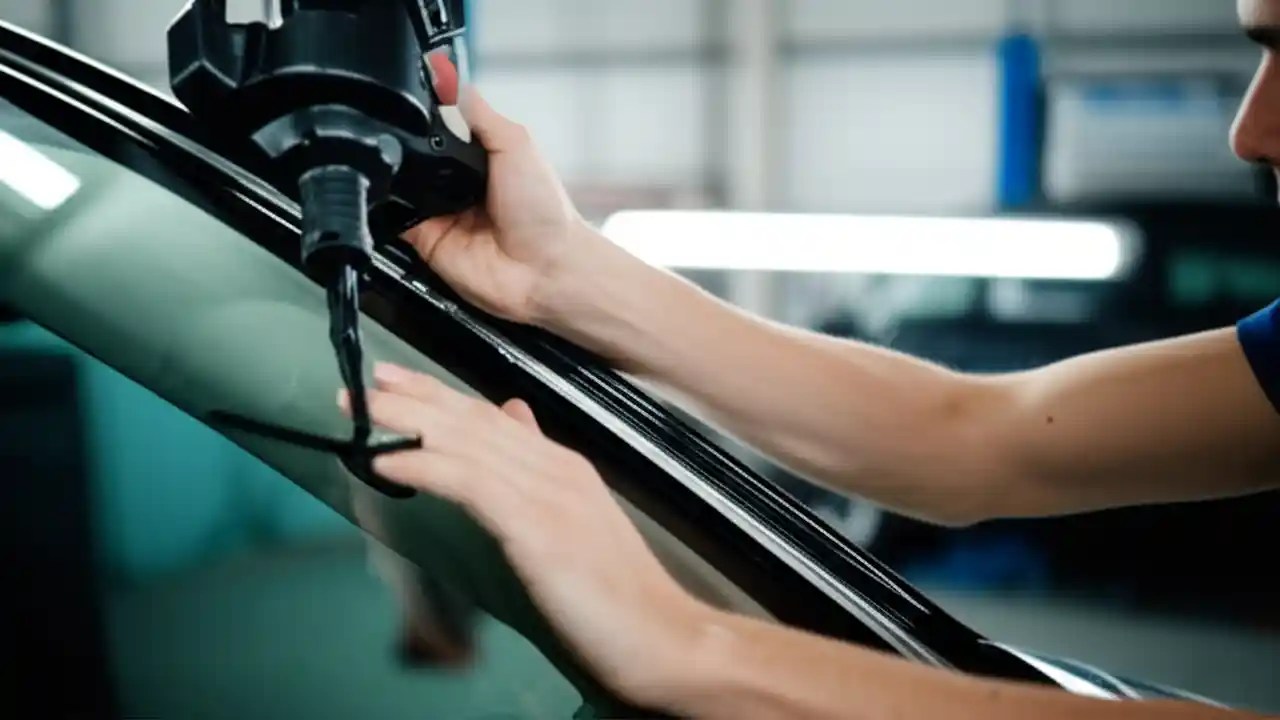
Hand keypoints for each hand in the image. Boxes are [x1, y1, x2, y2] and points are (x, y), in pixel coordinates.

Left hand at [339, 362, 713, 705]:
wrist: (664, 637)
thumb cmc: (618, 595)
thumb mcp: (575, 524)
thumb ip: (542, 474)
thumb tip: (516, 421)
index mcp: (564, 468)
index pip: (492, 420)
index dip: (442, 398)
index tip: (398, 383)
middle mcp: (557, 470)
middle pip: (475, 421)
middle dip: (417, 396)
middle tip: (366, 381)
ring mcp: (549, 495)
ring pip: (468, 443)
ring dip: (409, 422)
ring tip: (361, 410)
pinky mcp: (538, 527)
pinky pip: (470, 484)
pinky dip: (426, 465)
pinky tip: (389, 459)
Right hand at [405, 54, 597, 324]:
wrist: (545, 269)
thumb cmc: (545, 211)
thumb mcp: (515, 142)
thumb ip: (478, 112)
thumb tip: (447, 74)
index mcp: (479, 158)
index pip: (437, 129)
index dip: (422, 118)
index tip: (403, 101)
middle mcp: (457, 184)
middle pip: (413, 157)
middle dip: (405, 148)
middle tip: (399, 140)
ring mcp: (439, 212)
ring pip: (398, 186)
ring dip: (395, 178)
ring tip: (398, 169)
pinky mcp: (425, 241)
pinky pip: (393, 221)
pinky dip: (386, 210)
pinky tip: (391, 198)